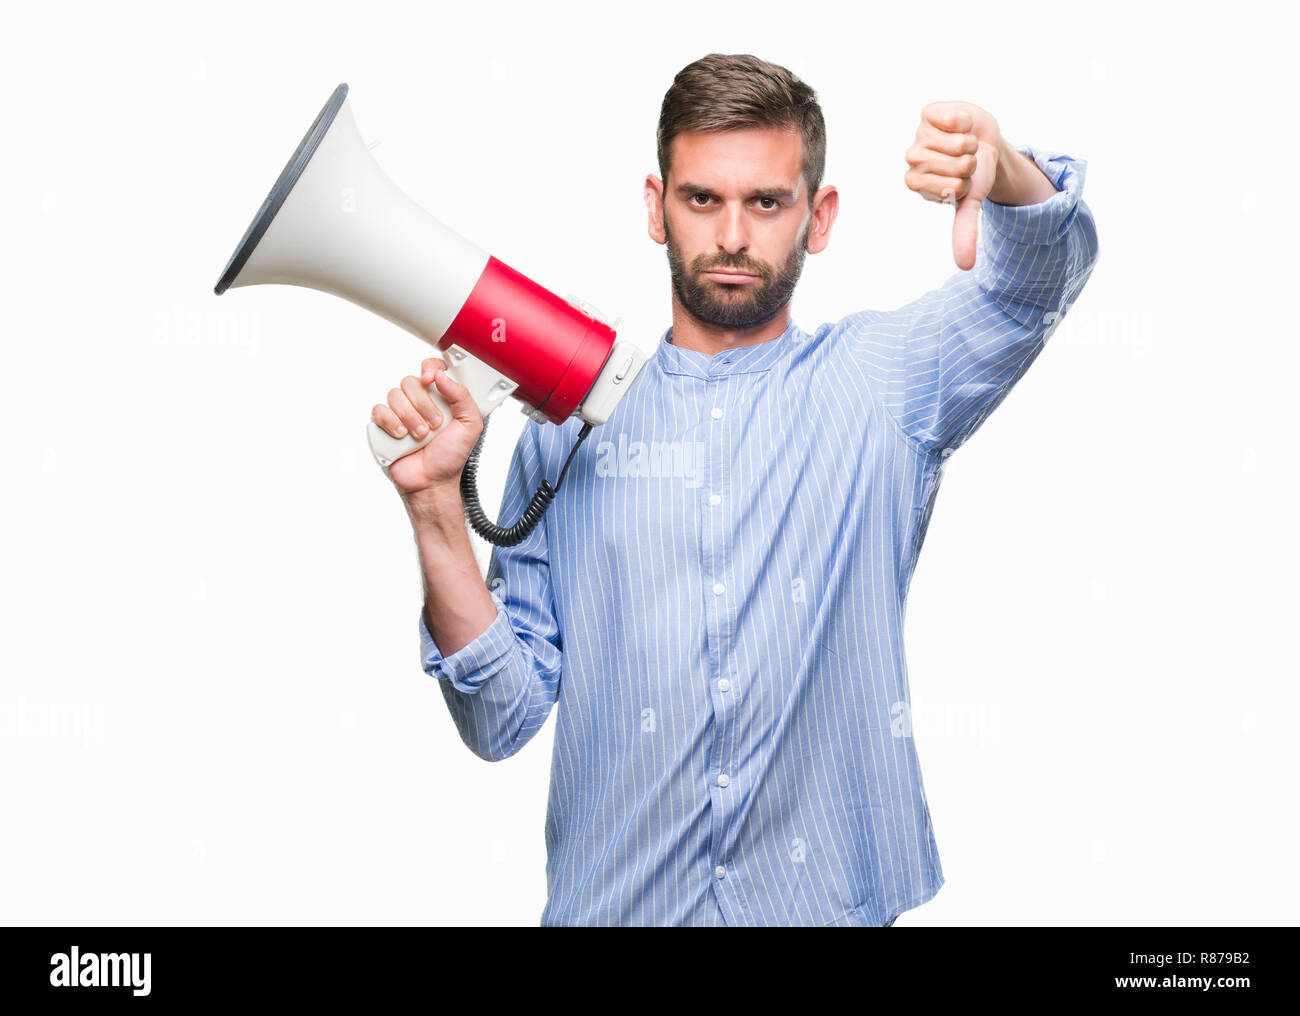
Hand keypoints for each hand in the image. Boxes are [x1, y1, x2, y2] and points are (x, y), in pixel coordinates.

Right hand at [370, 356, 483, 496]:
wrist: (431, 482)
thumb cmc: (450, 456)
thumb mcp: (470, 425)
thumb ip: (462, 397)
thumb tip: (442, 376)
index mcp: (441, 397)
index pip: (432, 368)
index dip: (429, 368)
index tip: (431, 379)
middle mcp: (419, 401)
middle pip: (410, 381)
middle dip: (423, 405)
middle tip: (434, 425)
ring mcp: (400, 412)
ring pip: (395, 395)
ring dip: (409, 418)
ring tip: (420, 436)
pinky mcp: (384, 424)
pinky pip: (379, 410)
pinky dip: (391, 423)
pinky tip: (401, 437)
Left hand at [904, 101, 1001, 270]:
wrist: (986, 142)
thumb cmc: (974, 174)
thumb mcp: (970, 202)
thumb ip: (964, 231)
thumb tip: (965, 266)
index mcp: (916, 182)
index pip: (940, 186)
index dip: (960, 183)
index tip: (961, 182)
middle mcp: (914, 159)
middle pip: (950, 165)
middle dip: (968, 165)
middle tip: (966, 161)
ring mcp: (920, 135)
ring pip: (954, 144)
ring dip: (969, 145)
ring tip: (966, 145)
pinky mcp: (929, 113)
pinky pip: (951, 118)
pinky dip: (964, 123)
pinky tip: (961, 125)